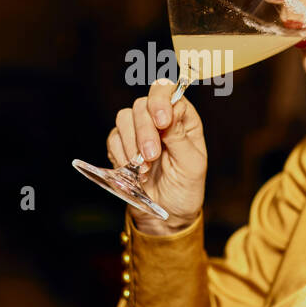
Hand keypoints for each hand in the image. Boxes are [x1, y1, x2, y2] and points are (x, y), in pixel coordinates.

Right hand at [106, 78, 206, 233]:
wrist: (166, 215)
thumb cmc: (185, 190)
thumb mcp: (192, 166)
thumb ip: (180, 137)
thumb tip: (172, 110)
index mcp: (183, 119)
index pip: (169, 92)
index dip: (161, 101)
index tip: (162, 121)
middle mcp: (160, 120)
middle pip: (143, 105)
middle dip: (145, 131)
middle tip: (151, 157)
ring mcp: (139, 131)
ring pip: (125, 118)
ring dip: (132, 144)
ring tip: (145, 169)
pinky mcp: (122, 145)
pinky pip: (113, 137)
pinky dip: (121, 154)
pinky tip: (134, 171)